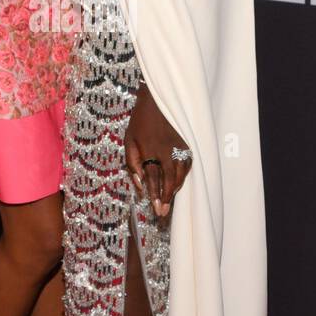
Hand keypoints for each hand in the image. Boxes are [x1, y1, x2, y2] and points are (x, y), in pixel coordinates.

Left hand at [124, 83, 190, 219]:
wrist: (155, 103)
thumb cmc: (138, 124)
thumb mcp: (129, 143)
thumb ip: (133, 165)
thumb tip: (140, 185)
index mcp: (151, 151)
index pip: (154, 179)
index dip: (155, 196)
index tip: (156, 209)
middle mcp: (167, 151)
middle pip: (170, 180)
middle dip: (167, 198)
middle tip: (163, 212)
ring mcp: (178, 148)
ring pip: (181, 174)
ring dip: (175, 189)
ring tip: (168, 200)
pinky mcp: (185, 144)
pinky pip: (187, 165)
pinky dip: (183, 176)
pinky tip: (177, 183)